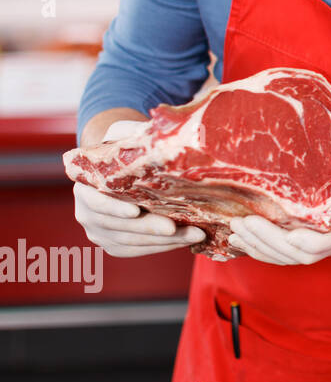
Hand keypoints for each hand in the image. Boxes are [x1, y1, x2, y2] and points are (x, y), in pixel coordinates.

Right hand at [72, 120, 205, 257]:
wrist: (125, 166)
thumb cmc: (127, 146)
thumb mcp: (127, 133)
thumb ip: (136, 132)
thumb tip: (162, 132)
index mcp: (84, 185)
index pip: (96, 201)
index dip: (115, 208)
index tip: (137, 211)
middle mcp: (86, 212)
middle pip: (116, 226)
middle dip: (148, 228)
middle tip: (177, 227)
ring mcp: (99, 231)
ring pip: (129, 241)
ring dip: (162, 241)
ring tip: (195, 235)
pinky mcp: (114, 243)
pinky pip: (136, 250)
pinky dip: (161, 247)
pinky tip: (185, 241)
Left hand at [227, 82, 330, 265]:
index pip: (330, 242)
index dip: (307, 243)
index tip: (289, 232)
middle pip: (300, 254)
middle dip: (269, 242)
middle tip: (242, 222)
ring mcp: (325, 244)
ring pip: (289, 259)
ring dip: (261, 248)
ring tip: (236, 229)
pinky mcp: (314, 243)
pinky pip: (286, 256)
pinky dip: (264, 251)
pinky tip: (243, 238)